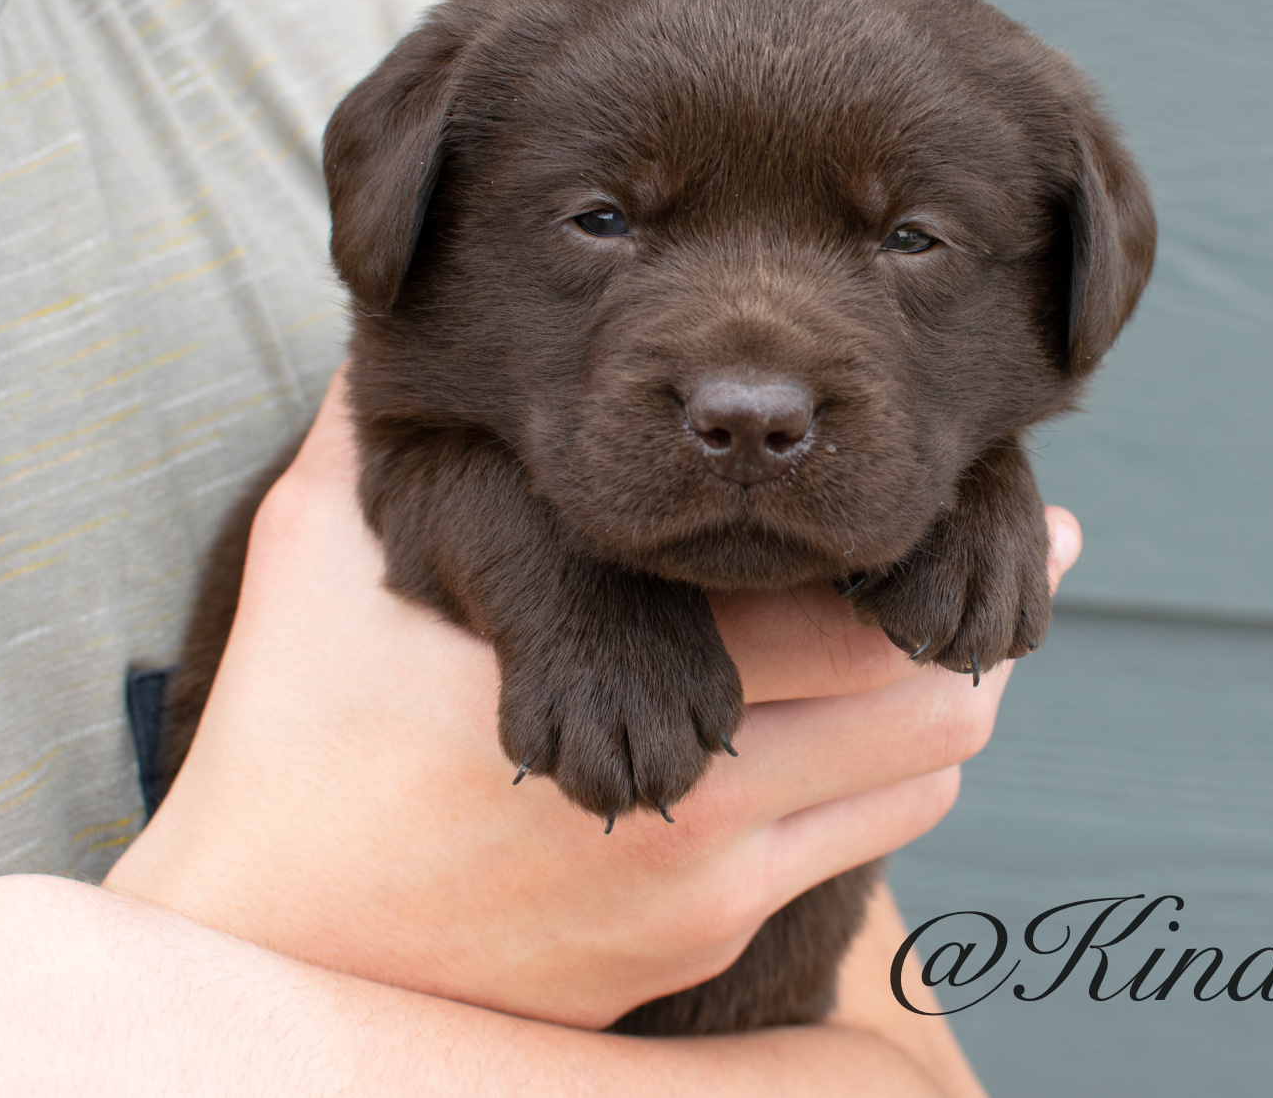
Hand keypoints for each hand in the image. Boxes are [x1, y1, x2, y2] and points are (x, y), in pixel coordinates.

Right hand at [106, 367, 1080, 1029]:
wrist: (268, 965)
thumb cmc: (285, 752)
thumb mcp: (315, 559)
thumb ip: (368, 422)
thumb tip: (390, 307)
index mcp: (608, 672)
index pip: (834, 601)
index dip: (913, 534)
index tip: (948, 485)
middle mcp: (689, 797)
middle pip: (921, 693)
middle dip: (959, 612)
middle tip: (1005, 547)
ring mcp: (707, 889)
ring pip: (918, 778)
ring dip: (937, 697)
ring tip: (939, 625)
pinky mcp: (703, 948)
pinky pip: (864, 852)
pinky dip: (886, 776)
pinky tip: (863, 722)